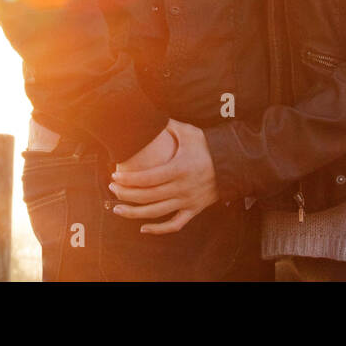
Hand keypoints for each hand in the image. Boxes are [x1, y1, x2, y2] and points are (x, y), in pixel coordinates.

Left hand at [108, 119, 219, 234]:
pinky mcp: (194, 210)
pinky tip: (143, 228)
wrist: (233, 164)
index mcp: (179, 168)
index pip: (147, 178)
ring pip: (156, 213)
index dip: (128, 180)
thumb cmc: (208, 146)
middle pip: (147, 196)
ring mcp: (188, 201)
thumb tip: (149, 115)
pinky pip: (175, 224)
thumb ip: (169, 125)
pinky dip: (158, 229)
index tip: (114, 177)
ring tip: (116, 208)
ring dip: (133, 213)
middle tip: (112, 188)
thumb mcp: (190, 132)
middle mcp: (182, 187)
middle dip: (125, 194)